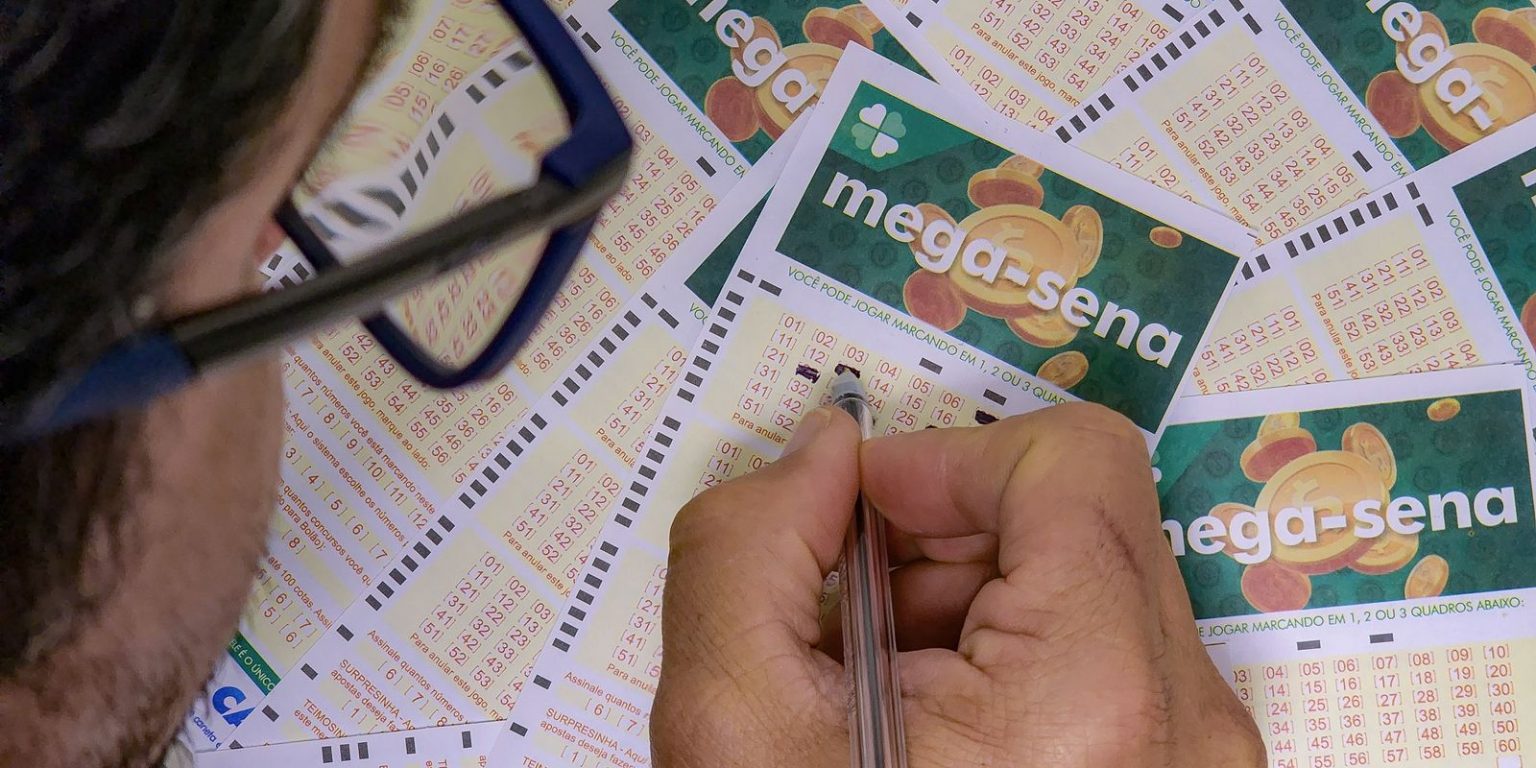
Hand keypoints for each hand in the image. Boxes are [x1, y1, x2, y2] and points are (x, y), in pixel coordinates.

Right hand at [652, 402, 1263, 766]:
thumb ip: (750, 546)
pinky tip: (931, 732)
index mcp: (1095, 699)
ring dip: (967, 603)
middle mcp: (1186, 726)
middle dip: (942, 542)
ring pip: (1090, 580)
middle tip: (849, 621)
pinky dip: (1007, 656)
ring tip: (883, 697)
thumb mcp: (734, 730)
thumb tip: (820, 451)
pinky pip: (1105, 652)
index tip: (856, 517)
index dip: (941, 463)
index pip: (1070, 460)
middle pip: (1080, 517)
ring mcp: (1199, 760)